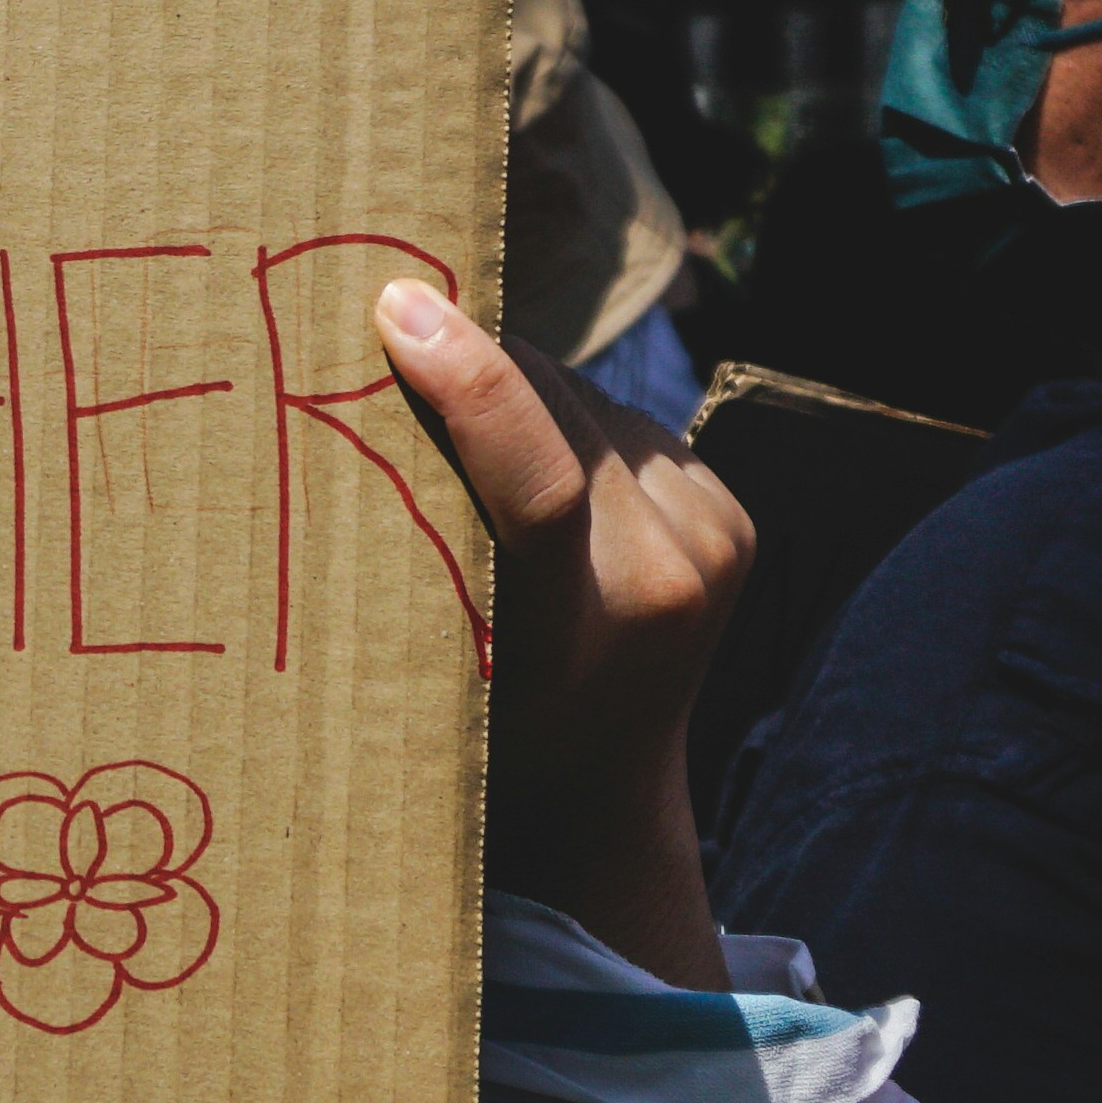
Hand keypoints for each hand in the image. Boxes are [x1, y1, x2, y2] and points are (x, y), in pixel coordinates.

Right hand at [375, 280, 747, 989]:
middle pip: (555, 412)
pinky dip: (563, 420)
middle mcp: (672, 573)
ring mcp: (712, 537)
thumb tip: (374, 385)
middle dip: (471, 364)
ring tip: (456, 422)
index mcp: (589, 628)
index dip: (470, 384)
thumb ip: (409, 552)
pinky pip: (621, 423)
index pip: (538, 482)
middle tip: (387, 338)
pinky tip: (530, 460)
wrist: (606, 794)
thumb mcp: (424, 668)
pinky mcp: (727, 512)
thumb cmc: (481, 736)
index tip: (397, 308)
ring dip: (517, 391)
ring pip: (587, 402)